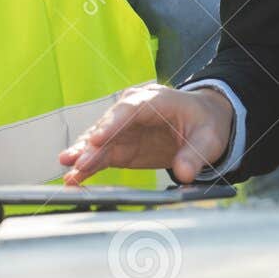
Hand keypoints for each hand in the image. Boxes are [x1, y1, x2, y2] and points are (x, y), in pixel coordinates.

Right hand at [56, 84, 233, 184]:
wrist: (202, 122)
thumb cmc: (205, 123)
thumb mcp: (208, 139)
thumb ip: (195, 156)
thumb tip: (184, 173)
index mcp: (154, 100)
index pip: (129, 109)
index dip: (112, 124)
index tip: (97, 139)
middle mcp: (132, 111)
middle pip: (108, 126)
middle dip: (92, 145)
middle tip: (78, 161)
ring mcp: (123, 129)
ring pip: (99, 142)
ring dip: (83, 157)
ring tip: (70, 171)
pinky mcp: (120, 146)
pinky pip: (101, 156)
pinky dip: (88, 166)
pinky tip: (74, 177)